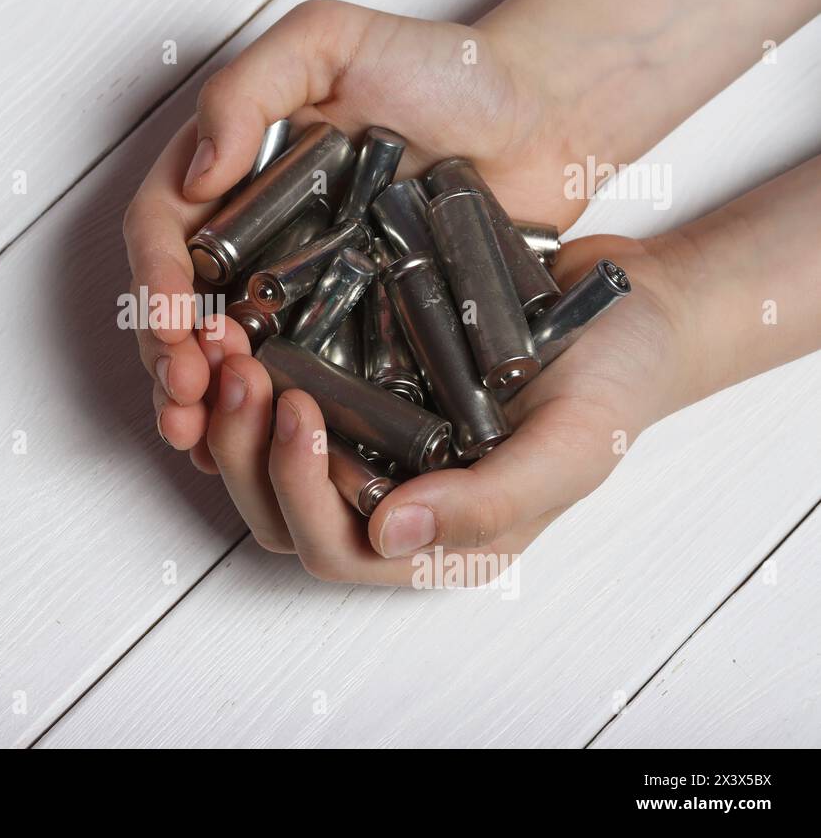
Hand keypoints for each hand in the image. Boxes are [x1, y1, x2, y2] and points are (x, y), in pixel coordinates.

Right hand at [124, 0, 584, 469]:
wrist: (539, 118)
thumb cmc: (440, 69)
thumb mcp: (329, 41)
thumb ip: (249, 89)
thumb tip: (198, 177)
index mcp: (229, 175)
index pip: (164, 232)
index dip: (157, 282)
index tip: (173, 325)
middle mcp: (251, 239)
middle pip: (183, 308)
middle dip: (169, 359)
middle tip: (184, 398)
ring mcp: (299, 291)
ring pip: (228, 357)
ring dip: (206, 403)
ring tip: (204, 437)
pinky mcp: (350, 332)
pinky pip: (300, 380)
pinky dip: (273, 418)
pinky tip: (262, 447)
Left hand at [205, 233, 686, 583]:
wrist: (630, 306)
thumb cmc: (616, 383)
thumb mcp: (574, 445)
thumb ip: (489, 504)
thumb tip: (388, 538)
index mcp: (437, 538)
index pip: (333, 547)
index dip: (296, 488)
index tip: (296, 405)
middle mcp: (389, 500)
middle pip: (276, 507)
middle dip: (243, 443)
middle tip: (234, 365)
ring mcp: (366, 443)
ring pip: (261, 454)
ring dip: (231, 405)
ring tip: (224, 336)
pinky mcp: (353, 387)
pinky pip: (278, 392)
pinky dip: (251, 363)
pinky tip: (238, 315)